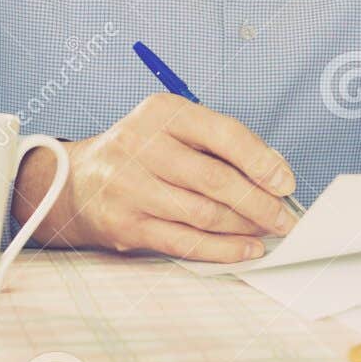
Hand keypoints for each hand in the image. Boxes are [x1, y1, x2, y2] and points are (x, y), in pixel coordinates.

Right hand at [12, 94, 298, 263]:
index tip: (286, 182)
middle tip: (284, 216)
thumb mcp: (174, 128)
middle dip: (259, 202)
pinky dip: (223, 249)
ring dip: (244, 227)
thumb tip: (274, 172)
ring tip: (268, 230)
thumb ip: (219, 144)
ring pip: (203, 214)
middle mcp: (142, 145)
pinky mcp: (125, 224)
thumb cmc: (141, 152)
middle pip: (215, 180)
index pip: (224, 133)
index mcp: (162, 112)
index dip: (262, 160)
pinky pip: (185, 242)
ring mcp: (130, 187)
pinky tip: (245, 248)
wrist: (74, 181)